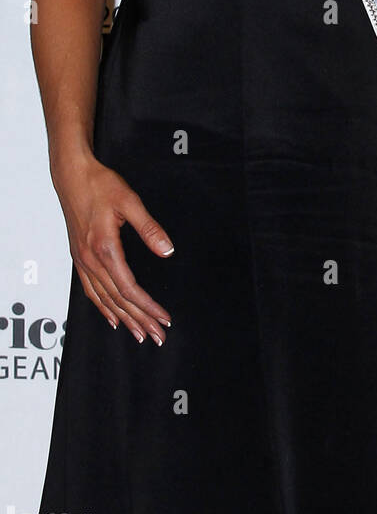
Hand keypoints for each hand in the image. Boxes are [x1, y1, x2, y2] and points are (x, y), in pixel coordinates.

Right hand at [52, 153, 173, 344]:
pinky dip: (102, 307)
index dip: (148, 307)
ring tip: (139, 334)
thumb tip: (167, 250)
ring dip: (122, 319)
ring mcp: (82, 260)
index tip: (164, 318)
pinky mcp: (79, 257)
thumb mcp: (130, 202)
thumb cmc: (100, 186)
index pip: (129, 289)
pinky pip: (90, 290)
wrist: (72, 177)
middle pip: (118, 300)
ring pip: (103, 299)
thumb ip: (149, 228)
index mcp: (105, 249)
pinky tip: (111, 317)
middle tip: (157, 336)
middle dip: (139, 320)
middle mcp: (91, 260)